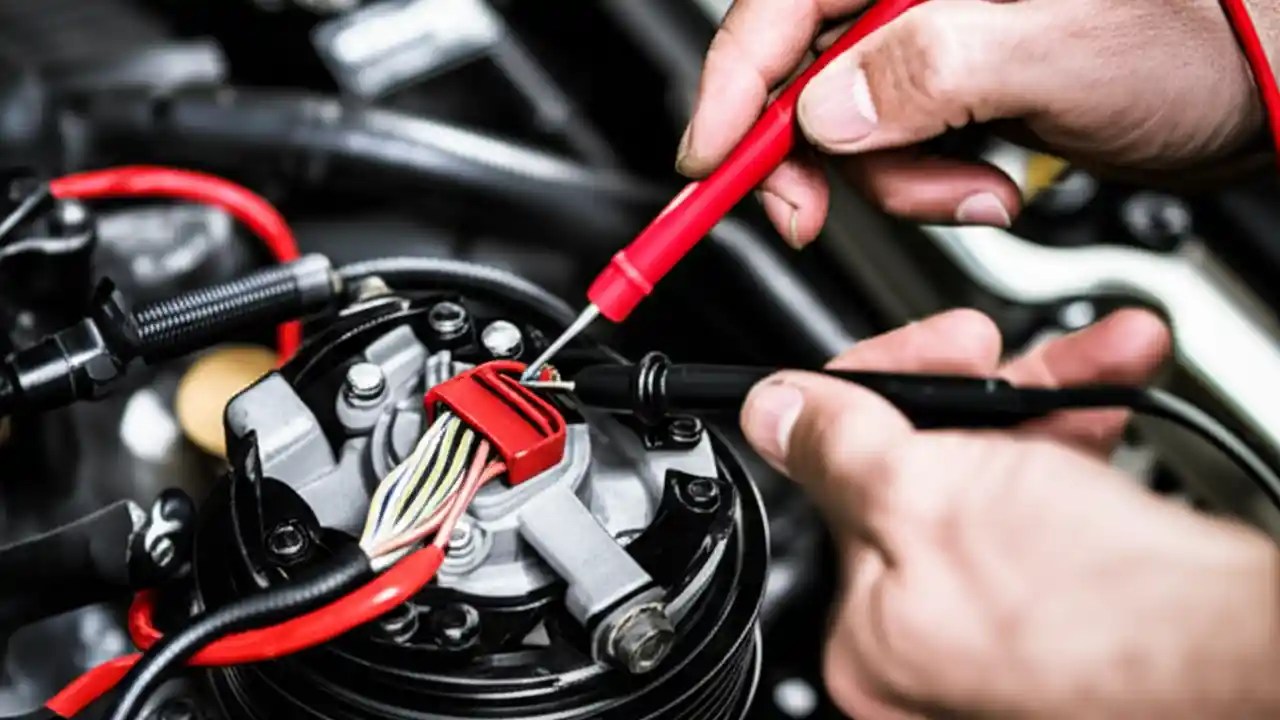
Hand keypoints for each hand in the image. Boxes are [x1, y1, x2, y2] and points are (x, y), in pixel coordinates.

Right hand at [679, 0, 1268, 243]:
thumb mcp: (1051, 48)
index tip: (708, 162)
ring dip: (889, 184)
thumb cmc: (1193, 39)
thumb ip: (925, 71)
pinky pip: (894, 152)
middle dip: (808, 158)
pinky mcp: (953, 96)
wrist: (1254, 90)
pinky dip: (922, 189)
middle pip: (799, 78)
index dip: (732, 88)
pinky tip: (980, 189)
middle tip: (808, 213)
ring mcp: (933, 48)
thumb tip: (826, 113)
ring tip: (970, 194)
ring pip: (846, 129)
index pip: (781, 10)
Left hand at [740, 309, 1279, 717]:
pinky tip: (1104, 394)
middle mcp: (924, 638)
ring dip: (1039, 398)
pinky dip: (1076, 441)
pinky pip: (1050, 501)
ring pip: (994, 472)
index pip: (833, 477)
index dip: (862, 394)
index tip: (903, 357)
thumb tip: (774, 413)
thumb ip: (837, 447)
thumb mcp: (927, 494)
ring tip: (1092, 358)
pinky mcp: (1069, 606)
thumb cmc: (1101, 610)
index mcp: (866, 631)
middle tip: (993, 347)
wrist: (1251, 653)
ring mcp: (999, 624)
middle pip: (918, 467)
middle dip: (970, 388)